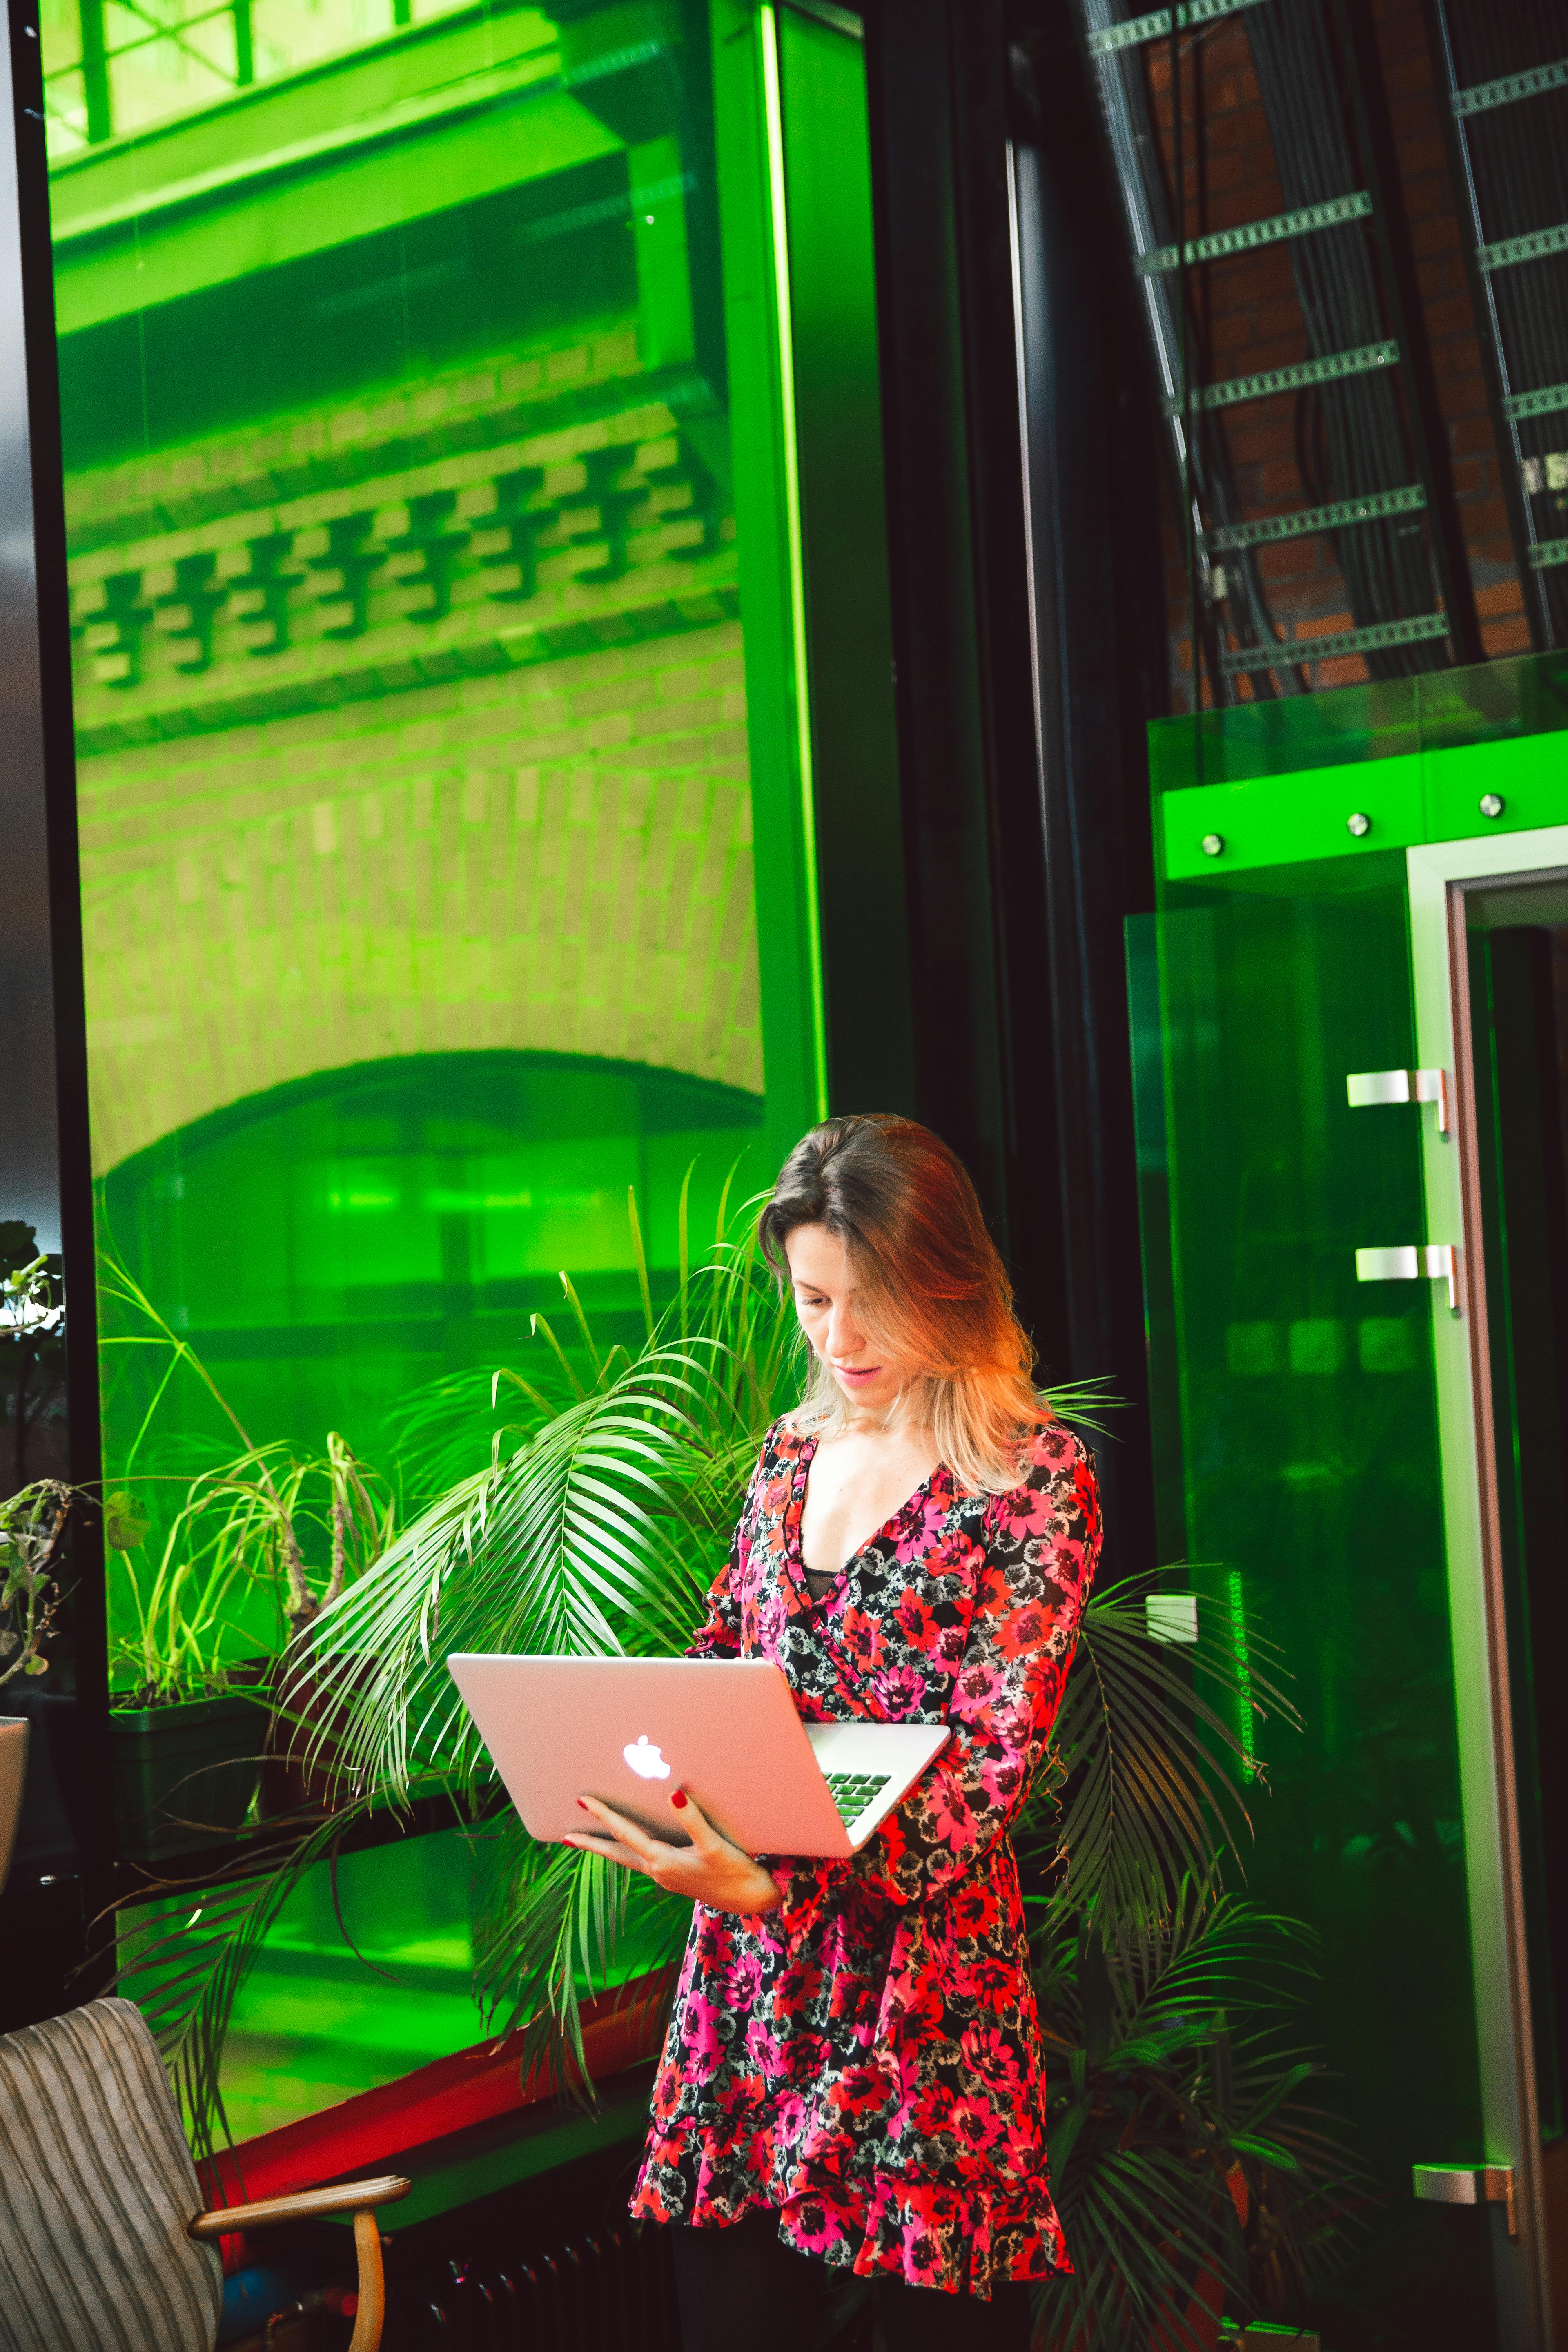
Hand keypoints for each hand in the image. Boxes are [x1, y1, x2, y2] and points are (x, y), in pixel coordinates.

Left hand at [563, 1787, 780, 1914]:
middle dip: (591, 1844)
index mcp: (662, 1860)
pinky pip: (642, 1862)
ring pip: (628, 1859)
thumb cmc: (735, 1873)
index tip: (583, 1801)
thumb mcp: (715, 1846)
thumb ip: (693, 1820)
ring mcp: (665, 1877)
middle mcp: (658, 1871)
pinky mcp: (675, 1878)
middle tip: (565, 1837)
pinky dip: (628, 1852)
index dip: (603, 1815)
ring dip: (607, 1849)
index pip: (625, 1833)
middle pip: (617, 1854)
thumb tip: (674, 1795)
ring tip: (590, 1841)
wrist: (751, 1901)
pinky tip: (634, 1848)